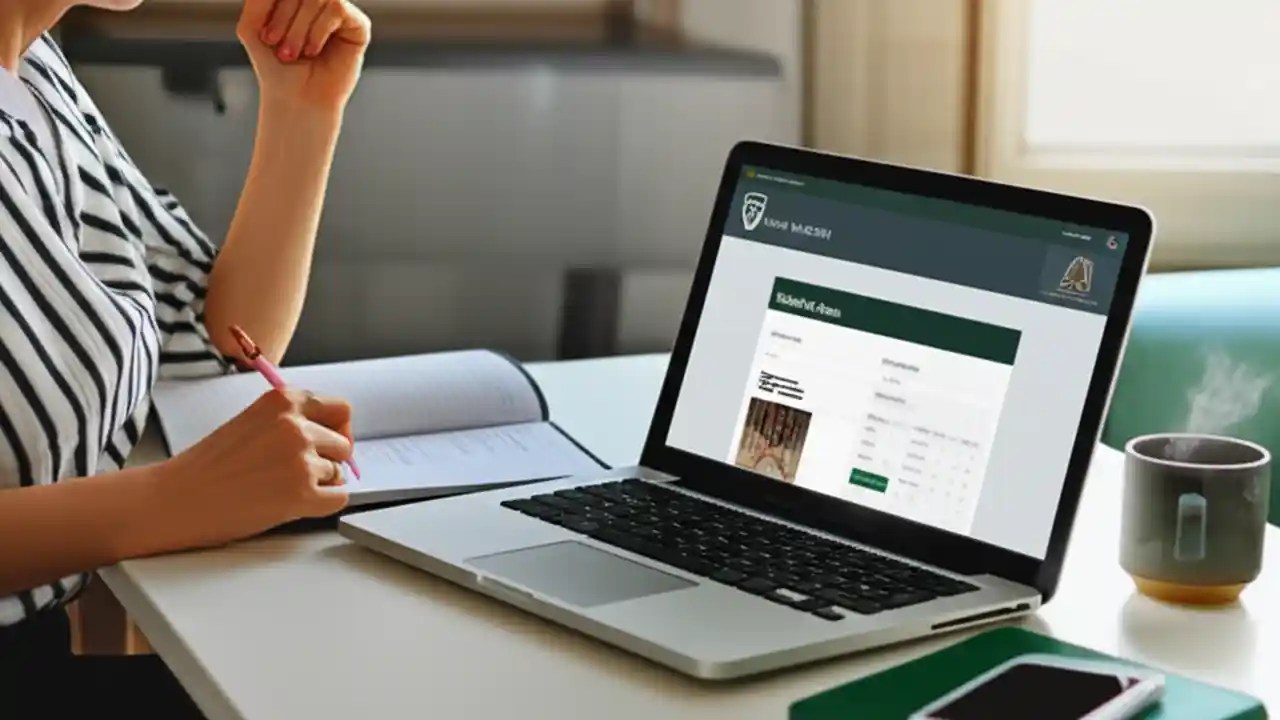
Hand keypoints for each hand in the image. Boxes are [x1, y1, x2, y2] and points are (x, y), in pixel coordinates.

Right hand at [156, 389, 352, 549]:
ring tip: (281, 489)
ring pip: (339, 473)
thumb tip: (332, 437)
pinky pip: (339, 498)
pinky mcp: (302, 493)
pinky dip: (322, 505)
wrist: (176, 498)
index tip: (331, 443)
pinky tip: (293, 505)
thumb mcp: (252, 423)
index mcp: (283, 401)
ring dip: (319, 484)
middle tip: (298, 473)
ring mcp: (301, 459)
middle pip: (344, 444)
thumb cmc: (207, 466)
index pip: (340, 409)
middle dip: (328, 460)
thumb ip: (290, 422)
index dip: (339, 429)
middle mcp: (296, 426)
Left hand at [236, 0, 371, 111]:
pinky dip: (319, 30)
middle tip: (282, 50)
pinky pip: (338, 8)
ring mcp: (339, 11)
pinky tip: (313, 51)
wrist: (297, 99)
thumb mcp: (252, 26)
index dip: (276, 8)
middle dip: (285, 18)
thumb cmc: (275, 67)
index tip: (265, 38)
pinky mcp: (358, 25)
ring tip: (295, 54)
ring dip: (300, 28)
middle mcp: (318, 0)